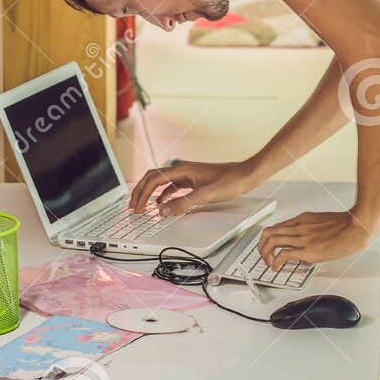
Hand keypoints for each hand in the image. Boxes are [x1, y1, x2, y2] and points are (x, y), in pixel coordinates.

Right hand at [129, 160, 253, 215]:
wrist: (246, 175)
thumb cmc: (230, 181)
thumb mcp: (204, 196)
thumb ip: (182, 204)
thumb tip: (162, 210)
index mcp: (181, 170)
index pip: (153, 180)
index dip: (142, 194)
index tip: (137, 208)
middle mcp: (182, 170)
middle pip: (153, 179)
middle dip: (141, 192)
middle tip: (133, 206)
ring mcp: (187, 174)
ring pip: (162, 183)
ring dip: (150, 194)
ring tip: (143, 205)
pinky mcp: (194, 180)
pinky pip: (172, 186)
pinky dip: (164, 195)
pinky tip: (163, 203)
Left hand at [257, 210, 372, 267]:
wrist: (356, 228)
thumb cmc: (345, 225)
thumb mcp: (322, 221)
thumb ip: (311, 227)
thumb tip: (307, 238)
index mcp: (303, 219)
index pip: (277, 226)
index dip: (268, 237)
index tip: (268, 246)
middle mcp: (299, 227)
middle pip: (269, 232)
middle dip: (261, 246)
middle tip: (262, 255)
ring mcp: (303, 238)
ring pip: (272, 242)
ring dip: (265, 254)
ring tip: (267, 263)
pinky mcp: (308, 250)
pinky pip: (284, 254)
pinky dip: (275, 262)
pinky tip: (276, 267)